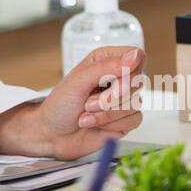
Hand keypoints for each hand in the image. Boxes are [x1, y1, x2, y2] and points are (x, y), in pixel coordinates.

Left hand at [0, 46, 145, 158]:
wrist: (52, 135)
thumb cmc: (59, 105)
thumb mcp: (78, 81)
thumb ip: (107, 67)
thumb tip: (134, 57)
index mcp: (106, 61)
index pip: (136, 55)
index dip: (129, 69)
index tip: (112, 81)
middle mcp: (117, 79)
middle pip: (138, 81)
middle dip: (110, 96)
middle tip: (88, 102)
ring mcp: (122, 101)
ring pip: (135, 103)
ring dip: (106, 113)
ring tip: (86, 113)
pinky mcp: (124, 120)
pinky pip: (134, 120)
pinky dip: (110, 124)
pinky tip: (93, 124)